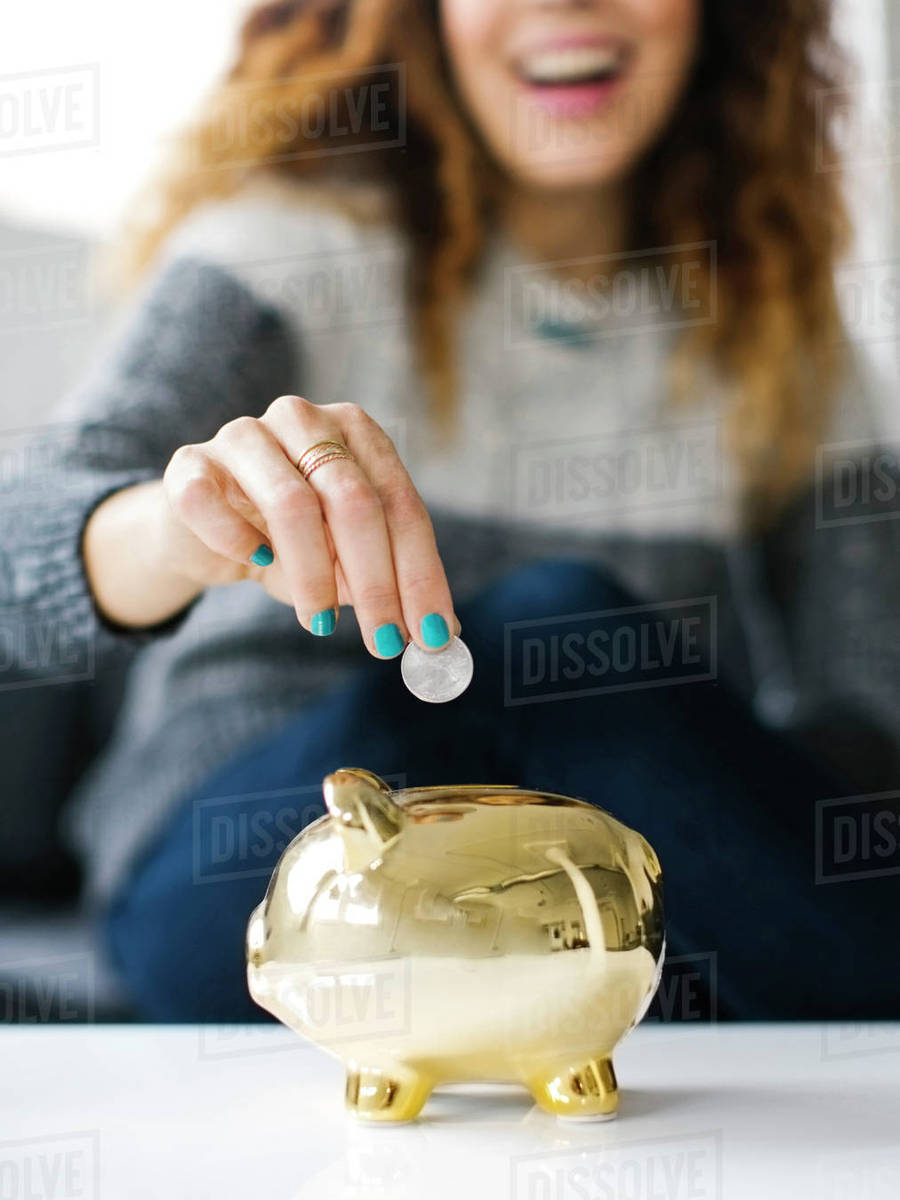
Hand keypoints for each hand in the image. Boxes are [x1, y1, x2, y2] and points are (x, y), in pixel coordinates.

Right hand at [159, 396, 458, 656]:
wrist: (202, 529)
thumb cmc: (287, 542)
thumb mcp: (345, 560)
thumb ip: (389, 582)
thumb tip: (443, 632)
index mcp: (356, 432)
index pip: (401, 505)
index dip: (421, 573)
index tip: (435, 633)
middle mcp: (304, 420)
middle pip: (354, 501)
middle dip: (377, 581)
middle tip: (385, 641)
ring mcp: (244, 435)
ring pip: (292, 504)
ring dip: (314, 575)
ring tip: (322, 623)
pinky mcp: (190, 463)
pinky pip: (213, 504)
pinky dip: (238, 541)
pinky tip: (255, 562)